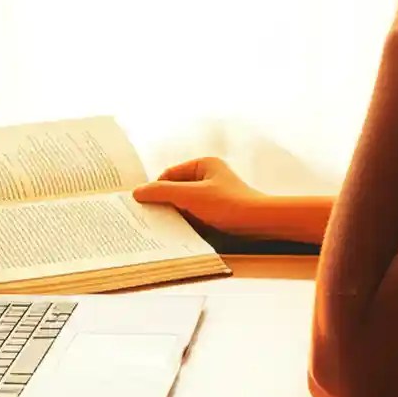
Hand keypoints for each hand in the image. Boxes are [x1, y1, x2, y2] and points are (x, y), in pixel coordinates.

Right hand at [131, 157, 265, 236]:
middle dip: (165, 203)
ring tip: (162, 226)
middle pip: (176, 190)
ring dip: (175, 214)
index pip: (169, 174)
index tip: (143, 204)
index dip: (156, 188)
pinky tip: (179, 232)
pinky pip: (195, 215)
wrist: (259, 223)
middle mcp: (209, 177)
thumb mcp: (191, 196)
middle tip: (149, 216)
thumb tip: (138, 192)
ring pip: (185, 204)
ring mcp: (214, 195)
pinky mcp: (218, 212)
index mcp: (204, 164)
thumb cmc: (230, 204)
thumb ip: (163, 192)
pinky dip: (186, 222)